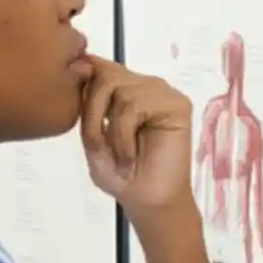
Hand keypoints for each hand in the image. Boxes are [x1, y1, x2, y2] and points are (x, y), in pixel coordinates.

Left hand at [76, 56, 192, 213]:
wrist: (146, 201)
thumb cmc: (120, 174)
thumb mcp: (92, 134)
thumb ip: (87, 101)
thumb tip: (85, 60)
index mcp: (127, 89)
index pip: (100, 67)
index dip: (85, 86)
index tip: (84, 118)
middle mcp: (146, 86)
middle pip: (105, 74)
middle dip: (91, 112)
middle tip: (97, 145)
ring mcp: (164, 94)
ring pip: (119, 90)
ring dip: (109, 129)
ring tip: (116, 155)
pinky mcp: (178, 106)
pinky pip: (135, 106)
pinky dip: (124, 135)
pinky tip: (130, 156)